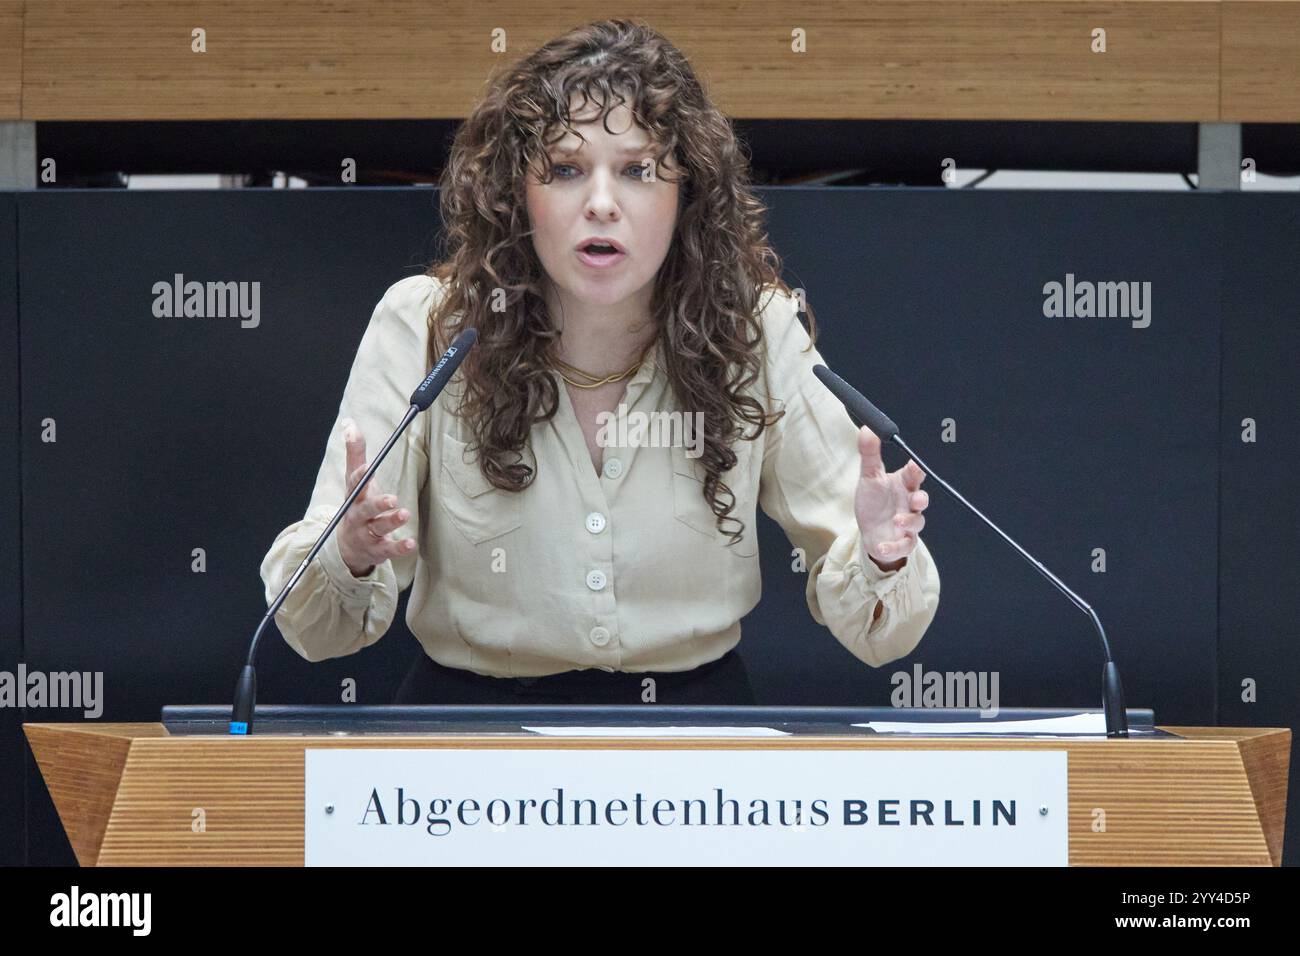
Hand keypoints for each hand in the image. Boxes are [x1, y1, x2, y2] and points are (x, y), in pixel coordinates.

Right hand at [336, 418, 417, 577]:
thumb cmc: (357, 506)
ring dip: (391, 522)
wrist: (346, 547)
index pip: (354, 484)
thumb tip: (349, 422)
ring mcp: (367, 534)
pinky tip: (411, 543)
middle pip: (365, 509)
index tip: (367, 467)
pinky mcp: (377, 550)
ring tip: (405, 514)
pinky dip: (399, 547)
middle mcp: (358, 516)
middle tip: (392, 499)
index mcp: (354, 497)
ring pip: (378, 528)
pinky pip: (388, 549)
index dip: (360, 476)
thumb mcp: (354, 481)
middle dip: (378, 503)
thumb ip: (355, 453)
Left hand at [853, 426, 928, 569]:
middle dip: (921, 499)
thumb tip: (867, 428)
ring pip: (917, 523)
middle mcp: (909, 503)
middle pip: (922, 499)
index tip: (913, 466)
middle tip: (916, 499)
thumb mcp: (869, 477)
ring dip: (909, 522)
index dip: (916, 471)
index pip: (914, 474)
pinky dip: (894, 547)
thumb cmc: (873, 502)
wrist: (870, 531)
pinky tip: (882, 546)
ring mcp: (908, 524)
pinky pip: (904, 546)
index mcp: (903, 484)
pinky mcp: (902, 542)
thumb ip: (869, 454)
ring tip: (897, 521)